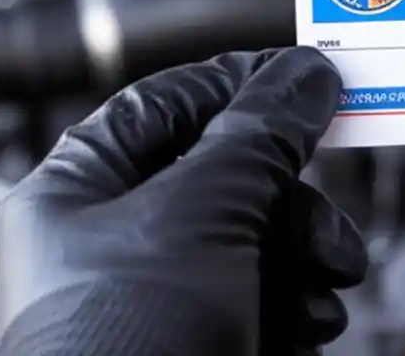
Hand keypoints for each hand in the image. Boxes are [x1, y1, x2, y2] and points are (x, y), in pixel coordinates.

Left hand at [0, 47, 366, 355]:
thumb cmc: (123, 343)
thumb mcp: (202, 212)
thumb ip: (259, 135)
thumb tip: (303, 77)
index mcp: (73, 191)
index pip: (164, 105)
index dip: (238, 85)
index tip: (303, 78)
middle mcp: (105, 241)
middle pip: (221, 176)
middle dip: (290, 193)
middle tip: (331, 197)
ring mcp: (151, 299)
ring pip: (250, 242)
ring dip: (304, 253)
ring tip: (330, 276)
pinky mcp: (191, 344)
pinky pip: (256, 299)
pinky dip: (294, 302)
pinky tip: (309, 321)